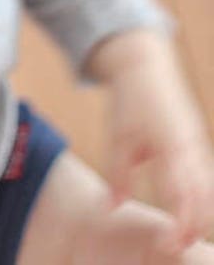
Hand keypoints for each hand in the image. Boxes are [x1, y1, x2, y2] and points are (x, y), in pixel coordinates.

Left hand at [104, 58, 213, 253]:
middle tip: (174, 248)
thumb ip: (116, 176)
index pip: (183, 197)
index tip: (166, 246)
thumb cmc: (129, 102)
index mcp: (171, 147)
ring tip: (183, 237)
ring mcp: (199, 146)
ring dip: (202, 216)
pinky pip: (209, 178)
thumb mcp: (117, 138)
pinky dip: (204, 200)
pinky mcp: (199, 144)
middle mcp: (192, 149)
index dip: (179, 226)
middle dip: (195, 228)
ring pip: (211, 191)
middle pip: (206, 200)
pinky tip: (193, 216)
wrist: (145, 67)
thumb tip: (110, 210)